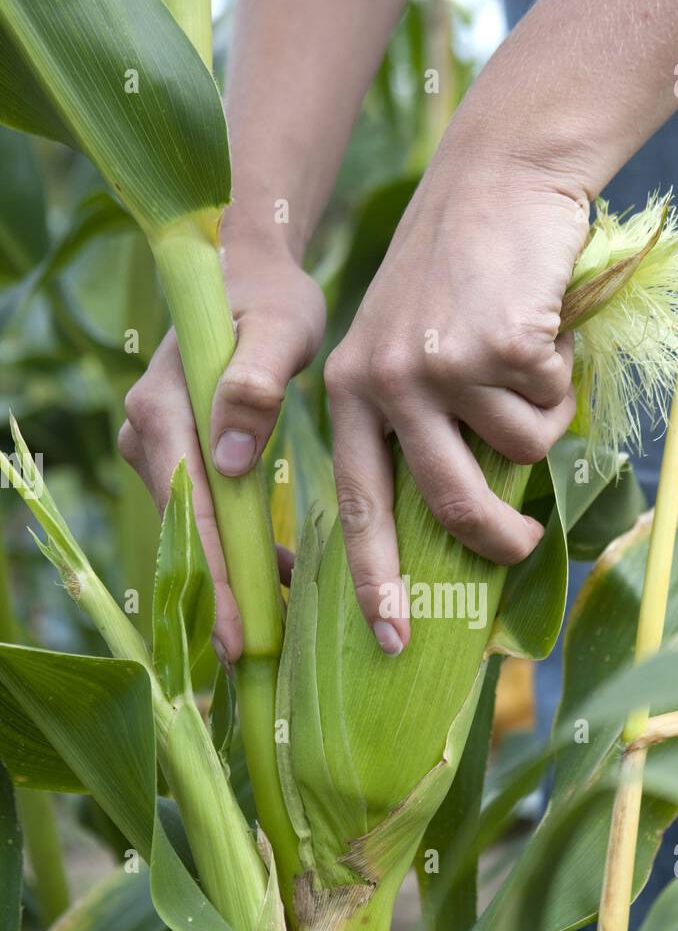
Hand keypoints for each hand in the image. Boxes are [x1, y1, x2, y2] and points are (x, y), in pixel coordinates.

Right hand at [120, 235, 325, 661]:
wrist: (249, 270)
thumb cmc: (269, 298)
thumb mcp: (276, 329)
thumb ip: (255, 383)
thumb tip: (230, 456)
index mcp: (164, 412)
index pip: (189, 513)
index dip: (214, 581)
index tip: (235, 637)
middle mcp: (148, 434)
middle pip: (183, 532)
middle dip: (215, 597)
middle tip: (246, 660)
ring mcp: (158, 446)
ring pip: (190, 526)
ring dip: (226, 575)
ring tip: (267, 631)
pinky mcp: (178, 451)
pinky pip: (201, 511)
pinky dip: (233, 544)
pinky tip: (275, 574)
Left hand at [324, 132, 588, 653]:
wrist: (498, 177)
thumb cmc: (458, 275)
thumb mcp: (409, 348)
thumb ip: (417, 427)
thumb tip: (458, 528)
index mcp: (349, 392)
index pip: (357, 505)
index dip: (376, 580)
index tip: (393, 641)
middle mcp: (383, 382)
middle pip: (450, 505)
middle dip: (496, 538)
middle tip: (522, 545)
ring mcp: (440, 364)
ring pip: (520, 451)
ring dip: (541, 415)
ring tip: (523, 358)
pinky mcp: (497, 345)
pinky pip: (553, 405)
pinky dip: (561, 374)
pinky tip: (537, 324)